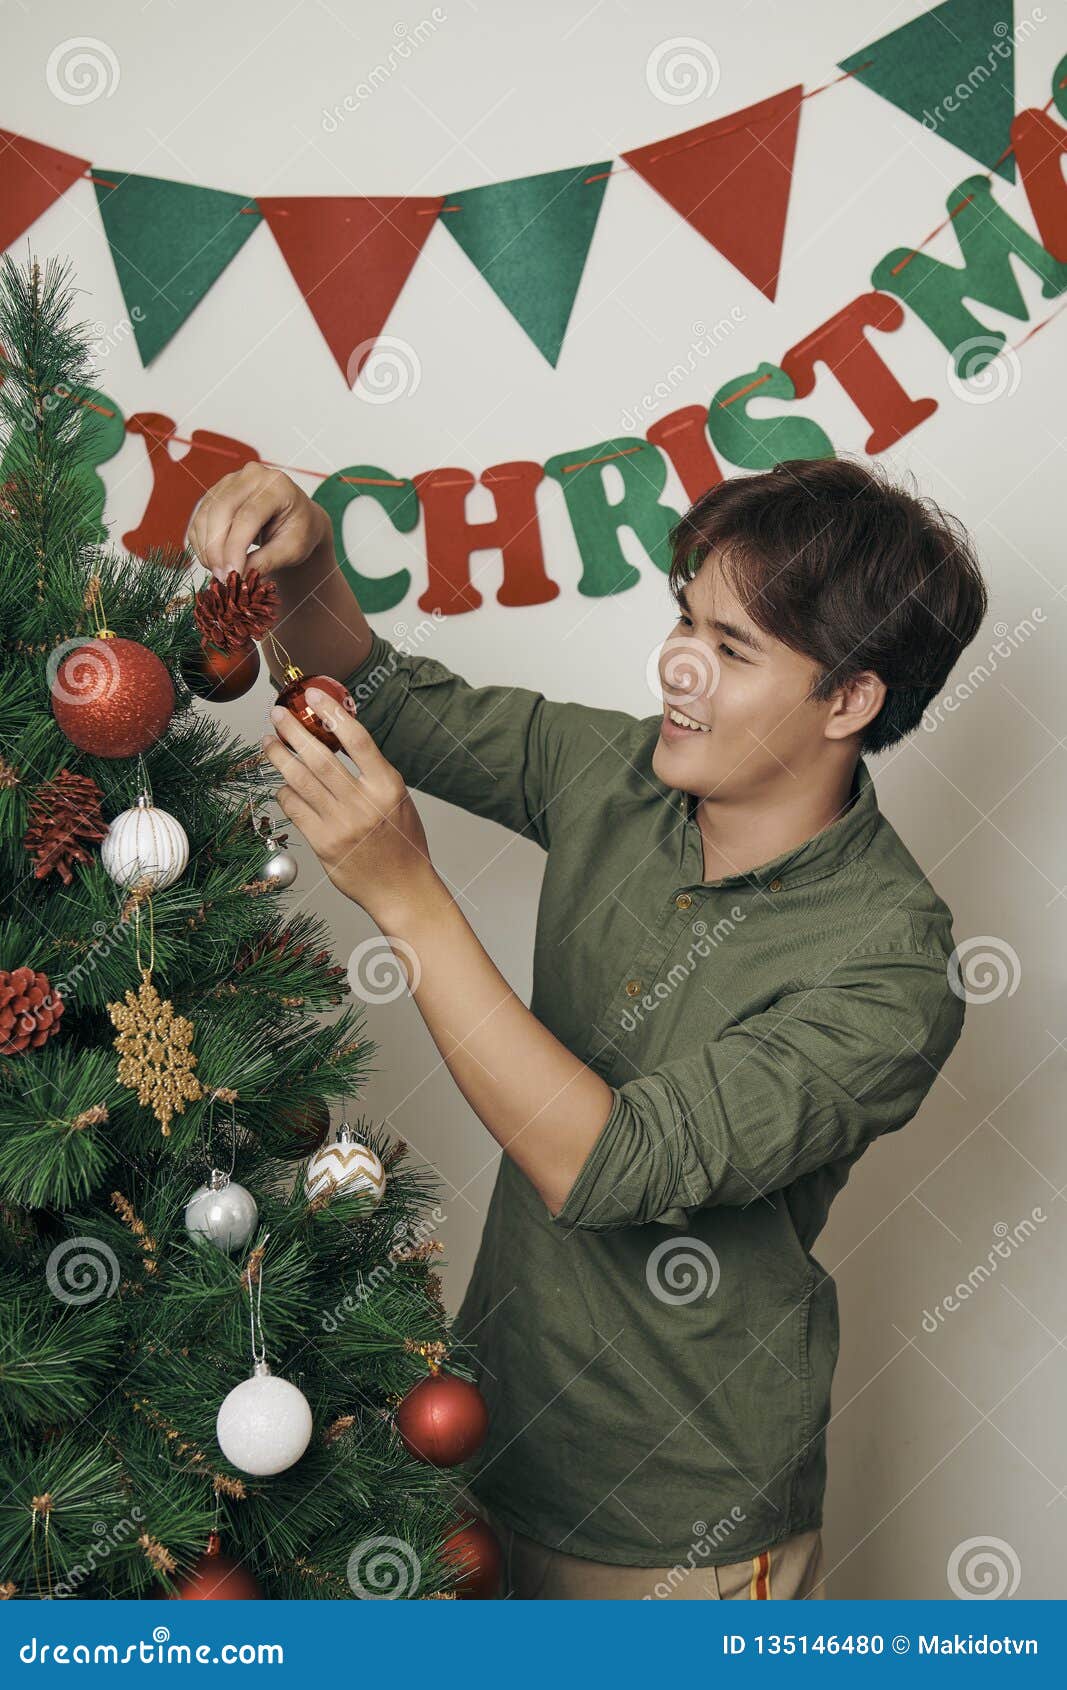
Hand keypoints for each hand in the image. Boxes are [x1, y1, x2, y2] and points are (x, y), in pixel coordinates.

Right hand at [188, 464, 332, 582]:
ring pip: (206, 514)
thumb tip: (238, 575)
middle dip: (217, 548)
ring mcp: (231, 480)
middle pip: (222, 510)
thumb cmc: (299, 531)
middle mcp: (252, 475)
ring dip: (206, 548)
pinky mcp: (217, 491)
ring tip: (218, 572)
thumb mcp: (293, 550)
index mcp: (277, 485)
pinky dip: (201, 543)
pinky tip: (212, 560)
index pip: (249, 515)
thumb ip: (267, 561)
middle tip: (221, 576)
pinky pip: (200, 518)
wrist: (296, 517)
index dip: (235, 547)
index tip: (231, 574)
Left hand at [260, 686, 444, 927]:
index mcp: (388, 786)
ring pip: (300, 780)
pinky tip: (281, 785)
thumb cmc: (402, 843)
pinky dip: (284, 793)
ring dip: (280, 757)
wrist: (402, 889)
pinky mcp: (323, 844)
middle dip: (293, 730)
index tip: (312, 695)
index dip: (331, 713)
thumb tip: (337, 739)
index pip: (357, 739)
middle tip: (276, 713)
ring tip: (268, 742)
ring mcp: (341, 824)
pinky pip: (294, 809)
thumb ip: (372, 772)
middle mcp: (364, 803)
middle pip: (319, 757)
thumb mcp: (398, 799)